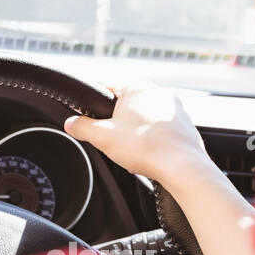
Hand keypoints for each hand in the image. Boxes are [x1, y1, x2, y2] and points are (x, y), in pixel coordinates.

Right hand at [63, 83, 209, 187]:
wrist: (181, 167)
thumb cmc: (146, 148)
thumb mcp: (102, 137)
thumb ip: (81, 127)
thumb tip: (70, 123)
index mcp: (137, 87)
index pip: (106, 90)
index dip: (96, 108)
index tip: (95, 123)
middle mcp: (158, 92)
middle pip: (126, 106)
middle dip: (118, 123)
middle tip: (116, 141)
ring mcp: (174, 108)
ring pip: (144, 118)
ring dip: (137, 131)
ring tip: (136, 148)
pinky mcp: (184, 124)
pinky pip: (160, 129)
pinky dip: (154, 139)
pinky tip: (151, 152)